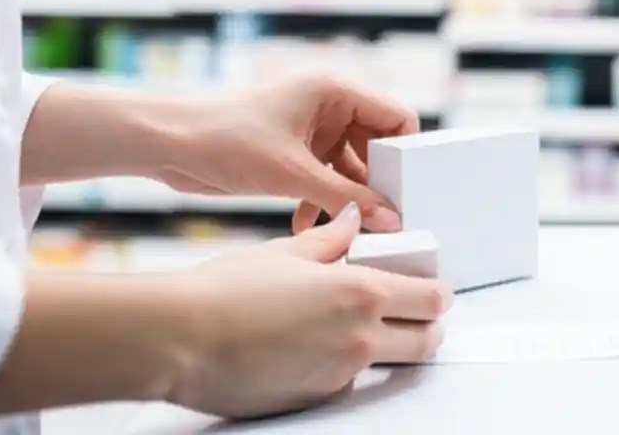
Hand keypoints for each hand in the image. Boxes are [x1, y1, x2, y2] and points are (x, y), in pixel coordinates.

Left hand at [158, 74, 418, 231]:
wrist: (166, 145)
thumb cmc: (225, 140)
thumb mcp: (293, 174)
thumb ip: (347, 198)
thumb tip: (391, 220)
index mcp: (334, 90)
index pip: (396, 116)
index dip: (404, 153)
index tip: (405, 190)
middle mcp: (328, 105)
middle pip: (377, 144)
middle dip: (376, 182)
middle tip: (384, 218)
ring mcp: (312, 128)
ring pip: (351, 166)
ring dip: (347, 197)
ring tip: (347, 228)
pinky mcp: (295, 151)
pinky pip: (326, 177)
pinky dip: (323, 199)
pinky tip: (308, 223)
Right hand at [168, 203, 451, 418]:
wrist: (181, 339)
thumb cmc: (226, 291)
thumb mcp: (286, 252)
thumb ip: (330, 240)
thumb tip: (353, 221)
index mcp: (361, 292)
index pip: (432, 299)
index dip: (437, 294)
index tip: (432, 289)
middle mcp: (361, 336)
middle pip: (427, 340)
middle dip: (429, 327)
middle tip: (415, 315)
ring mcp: (341, 372)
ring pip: (391, 363)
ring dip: (392, 347)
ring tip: (362, 327)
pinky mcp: (317, 396)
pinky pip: (350, 380)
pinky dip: (347, 365)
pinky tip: (317, 346)